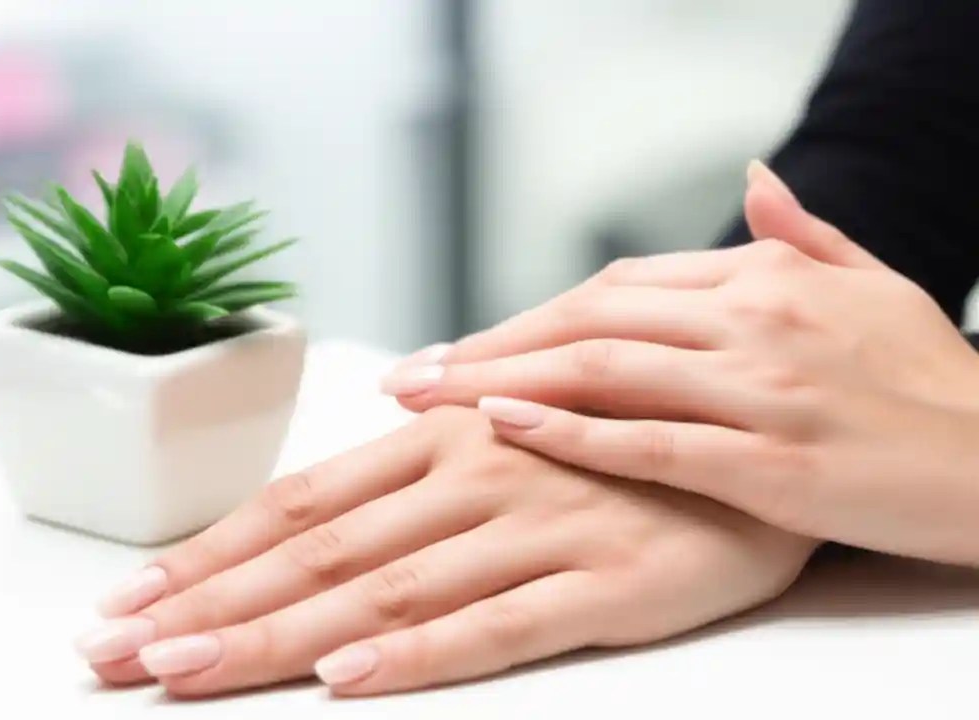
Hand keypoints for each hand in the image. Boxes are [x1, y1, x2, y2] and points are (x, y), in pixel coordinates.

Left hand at [77, 407, 814, 696]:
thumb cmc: (617, 433)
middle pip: (314, 553)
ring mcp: (535, 530)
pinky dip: (417, 653)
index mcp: (439, 435)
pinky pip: (498, 624)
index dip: (206, 552)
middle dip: (205, 606)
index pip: (297, 502)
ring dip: (276, 636)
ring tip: (184, 673)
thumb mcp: (508, 418)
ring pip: (381, 591)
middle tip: (113, 652)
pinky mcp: (605, 586)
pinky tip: (345, 680)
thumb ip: (413, 454)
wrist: (762, 431)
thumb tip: (318, 488)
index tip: (128, 596)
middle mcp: (470, 475)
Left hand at [382, 162, 978, 565]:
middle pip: (590, 320)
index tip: (468, 343)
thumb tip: (754, 181)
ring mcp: (761, 389)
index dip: (532, 315)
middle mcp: (753, 320)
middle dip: (491, 345)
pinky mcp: (771, 463)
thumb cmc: (935, 381)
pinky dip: (574, 431)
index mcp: (765, 278)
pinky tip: (508, 426)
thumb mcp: (875, 283)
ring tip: (429, 395)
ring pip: (604, 370)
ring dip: (504, 380)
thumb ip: (803, 233)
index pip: (618, 285)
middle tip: (413, 373)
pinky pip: (651, 440)